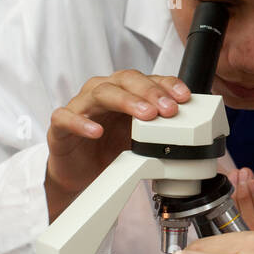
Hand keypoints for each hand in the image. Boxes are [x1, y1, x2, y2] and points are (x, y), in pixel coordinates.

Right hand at [45, 70, 190, 220]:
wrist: (80, 174)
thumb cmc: (110, 149)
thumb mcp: (142, 140)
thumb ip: (161, 130)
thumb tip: (194, 131)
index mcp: (124, 92)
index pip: (148, 79)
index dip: (166, 84)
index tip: (184, 97)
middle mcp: (103, 92)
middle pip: (126, 80)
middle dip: (150, 92)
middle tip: (168, 108)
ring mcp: (80, 106)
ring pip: (101, 92)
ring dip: (126, 101)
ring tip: (145, 115)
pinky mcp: (60, 125)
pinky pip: (66, 117)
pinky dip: (81, 123)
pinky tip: (96, 131)